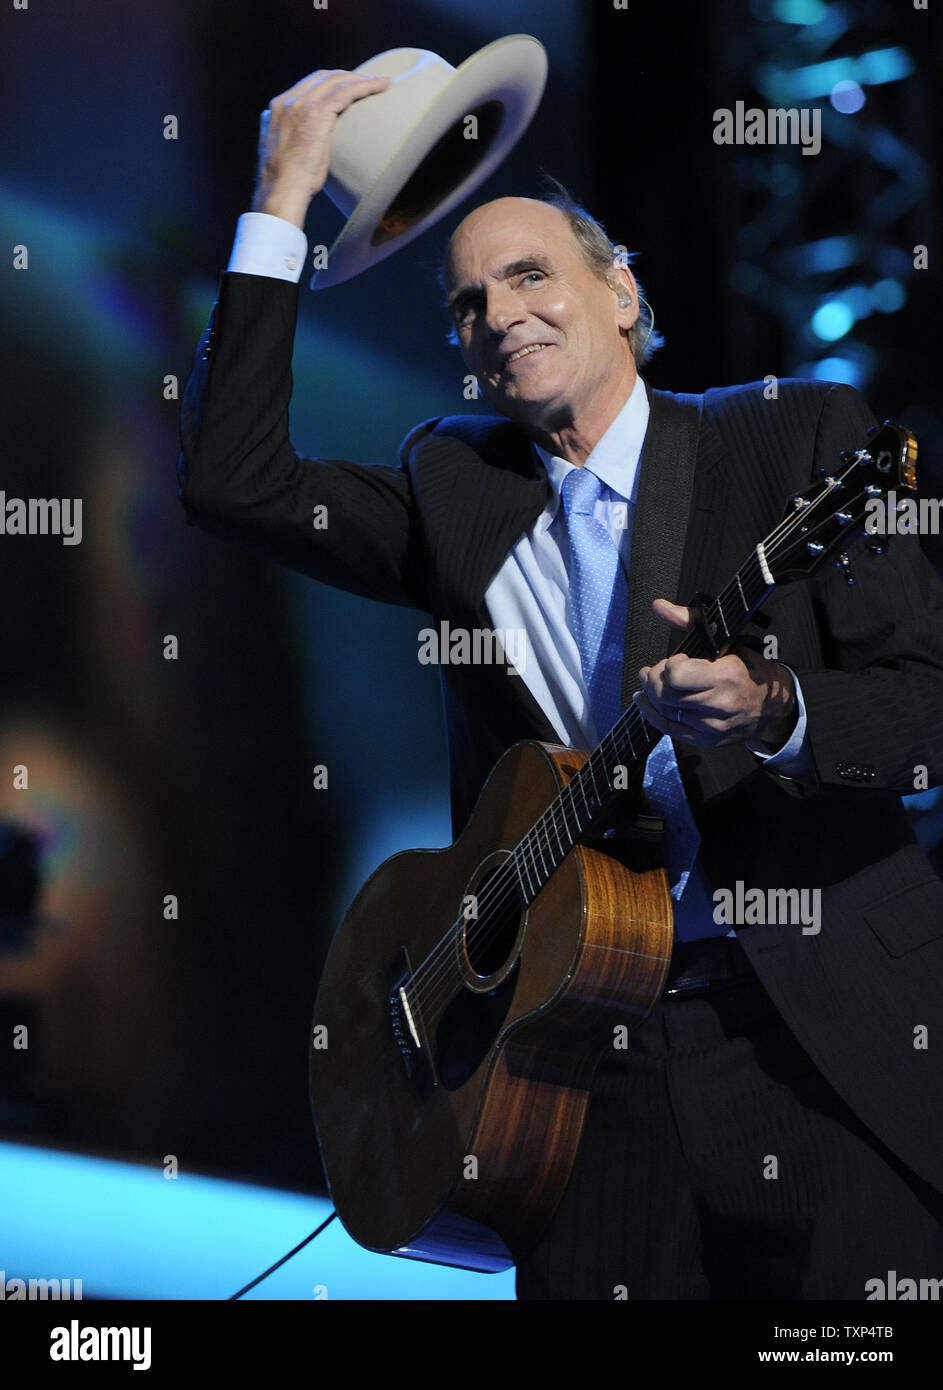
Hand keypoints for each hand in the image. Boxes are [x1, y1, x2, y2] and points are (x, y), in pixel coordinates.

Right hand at [252, 69, 391, 227]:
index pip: (308, 85)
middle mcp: (288, 101)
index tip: (348, 87)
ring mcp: (301, 105)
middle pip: (323, 77)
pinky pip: (346, 92)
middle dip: (347, 77)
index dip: (331, 82)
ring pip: (336, 81)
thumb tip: (306, 139)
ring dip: (361, 79)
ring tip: (380, 82)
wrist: (281, 191)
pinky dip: (366, 86)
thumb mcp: (286, 153)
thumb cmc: (287, 183)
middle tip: (368, 82)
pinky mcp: (316, 113)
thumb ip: (293, 137)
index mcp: (278, 108)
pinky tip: (381, 85)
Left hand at [632, 599, 797, 749]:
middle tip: (653, 669)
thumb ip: (691, 622)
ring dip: (650, 694)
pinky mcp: (706, 740)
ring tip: (648, 681)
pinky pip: (669, 729)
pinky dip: (651, 714)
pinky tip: (644, 701)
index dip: (670, 665)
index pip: (676, 676)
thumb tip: (659, 606)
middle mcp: (718, 705)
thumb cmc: (752, 670)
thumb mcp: (729, 640)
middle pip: (666, 695)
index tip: (678, 659)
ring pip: (664, 711)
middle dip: (653, 678)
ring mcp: (712, 726)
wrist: (774, 707)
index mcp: (726, 677)